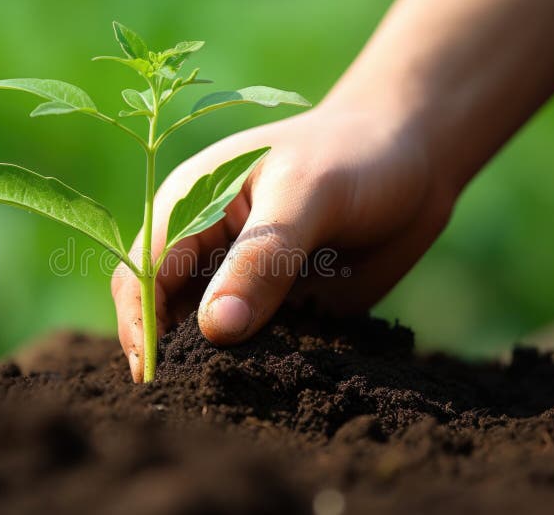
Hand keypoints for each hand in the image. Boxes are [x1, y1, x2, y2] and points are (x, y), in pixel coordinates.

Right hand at [112, 94, 455, 381]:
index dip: (141, 323)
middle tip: (191, 396)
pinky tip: (265, 386)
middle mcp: (208, 247)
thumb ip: (262, 259)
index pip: (144, 273)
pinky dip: (252, 365)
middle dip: (170, 351)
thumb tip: (216, 329)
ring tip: (226, 398)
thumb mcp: (306, 195)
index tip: (157, 374)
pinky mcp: (278, 304)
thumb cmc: (353, 156)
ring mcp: (242, 278)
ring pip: (207, 333)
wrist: (413, 160)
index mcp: (191, 206)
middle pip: (165, 309)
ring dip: (211, 363)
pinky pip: (253, 343)